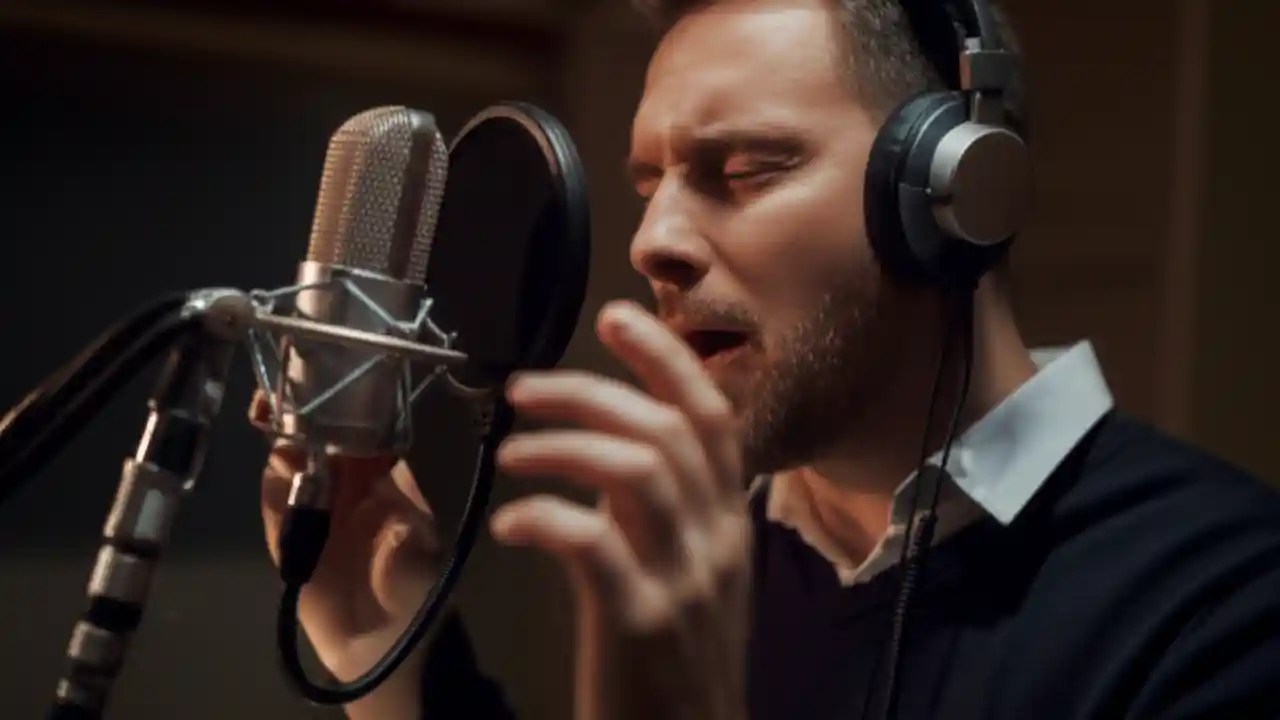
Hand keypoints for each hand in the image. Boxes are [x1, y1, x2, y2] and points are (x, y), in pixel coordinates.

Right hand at [252, 392, 441, 718]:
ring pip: (293, 457)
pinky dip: (269, 479)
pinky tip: (266, 459)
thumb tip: (386, 504)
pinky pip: (273, 498)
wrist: (381, 651)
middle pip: (323, 432)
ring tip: (267, 406)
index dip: (353, 403)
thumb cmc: (414, 595)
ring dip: (280, 431)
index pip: (368, 428)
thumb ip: (401, 530)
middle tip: (290, 381)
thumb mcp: (418, 556)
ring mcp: (315, 506)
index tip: (339, 378)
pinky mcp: (284, 533)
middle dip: (306, 406)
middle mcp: (349, 484)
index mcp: (386, 479)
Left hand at [490, 300, 751, 719]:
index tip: (619, 317)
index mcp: (727, 524)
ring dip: (562, 446)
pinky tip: (512, 521)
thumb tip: (619, 452)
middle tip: (526, 386)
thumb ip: (669, 512)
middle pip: (664, 429)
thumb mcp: (697, 574)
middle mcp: (715, 541)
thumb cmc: (678, 661)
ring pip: (634, 470)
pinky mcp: (638, 621)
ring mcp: (681, 580)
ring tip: (512, 451)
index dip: (666, 358)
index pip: (711, 417)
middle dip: (590, 391)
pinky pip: (590, 542)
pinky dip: (544, 515)